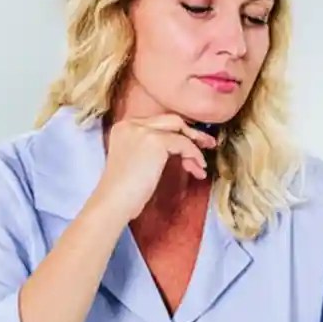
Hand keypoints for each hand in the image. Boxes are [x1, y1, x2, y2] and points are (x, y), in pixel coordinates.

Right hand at [91, 114, 217, 220]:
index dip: (178, 132)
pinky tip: (197, 169)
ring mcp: (142, 130)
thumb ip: (152, 147)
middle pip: (171, 120)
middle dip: (192, 133)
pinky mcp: (154, 141)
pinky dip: (194, 155)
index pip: (158, 122)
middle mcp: (132, 124)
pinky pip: (184, 144)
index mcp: (124, 127)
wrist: (114, 201)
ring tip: (201, 164)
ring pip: (179, 130)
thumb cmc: (126, 191)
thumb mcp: (137, 160)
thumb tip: (181, 146)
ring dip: (194, 147)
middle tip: (208, 144)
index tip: (194, 142)